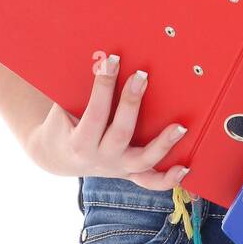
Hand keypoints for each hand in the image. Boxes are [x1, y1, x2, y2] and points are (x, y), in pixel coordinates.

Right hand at [24, 55, 190, 188]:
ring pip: (143, 160)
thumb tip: (102, 61)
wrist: (57, 157)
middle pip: (121, 133)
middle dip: (131, 102)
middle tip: (141, 76)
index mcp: (79, 144)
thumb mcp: (62, 110)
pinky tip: (185, 168)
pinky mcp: (130, 174)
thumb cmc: (62, 125)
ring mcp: (118, 168)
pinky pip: (151, 182)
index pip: (95, 113)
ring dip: (163, 144)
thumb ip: (80, 92)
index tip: (111, 61)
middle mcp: (101, 160)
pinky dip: (169, 178)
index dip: (103, 86)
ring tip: (180, 127)